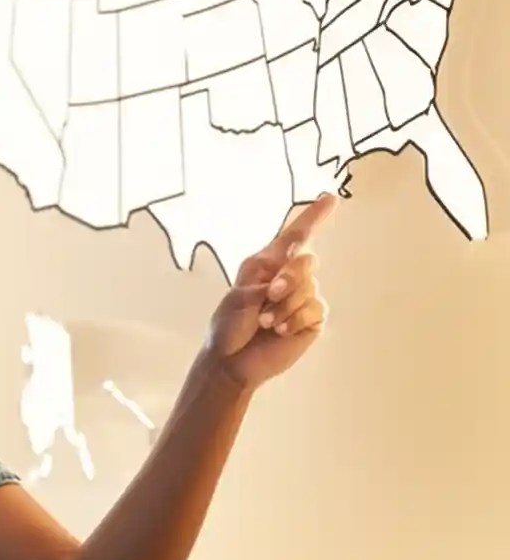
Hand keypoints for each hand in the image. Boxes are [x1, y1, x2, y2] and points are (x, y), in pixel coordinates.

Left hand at [205, 193, 339, 389]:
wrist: (232, 360)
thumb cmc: (229, 325)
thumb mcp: (240, 296)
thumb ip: (269, 280)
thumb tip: (294, 278)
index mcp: (267, 264)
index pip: (294, 236)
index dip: (313, 216)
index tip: (331, 198)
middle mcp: (287, 277)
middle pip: (306, 261)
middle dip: (290, 278)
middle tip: (270, 295)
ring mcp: (302, 298)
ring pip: (310, 288)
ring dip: (286, 306)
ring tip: (267, 322)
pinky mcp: (311, 319)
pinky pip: (315, 309)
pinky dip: (296, 319)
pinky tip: (281, 331)